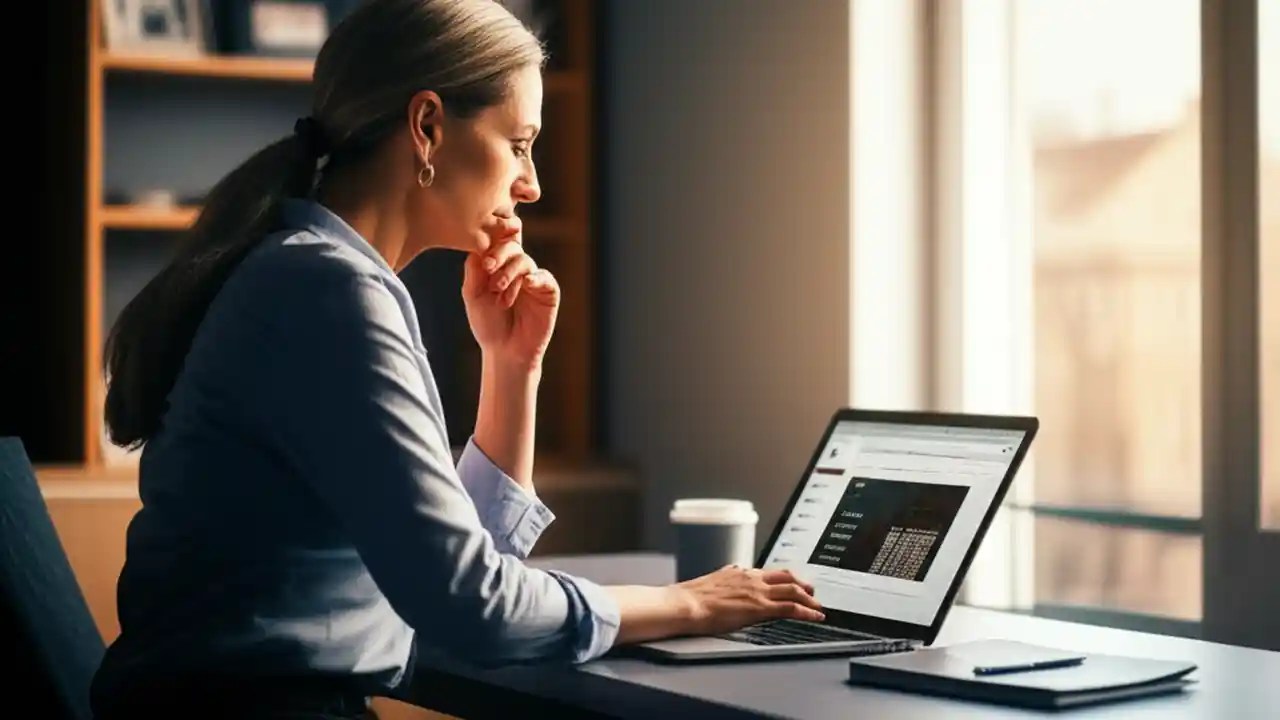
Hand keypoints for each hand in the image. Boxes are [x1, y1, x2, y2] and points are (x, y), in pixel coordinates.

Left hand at [463, 237, 560, 368]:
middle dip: (500, 254)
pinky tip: (526, 282)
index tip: (481, 258)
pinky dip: (534, 277)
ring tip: (499, 291)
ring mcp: (534, 279)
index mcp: (498, 266)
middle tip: (489, 267)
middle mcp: (517, 269)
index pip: (497, 243)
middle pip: (512, 246)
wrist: (505, 351)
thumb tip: (477, 244)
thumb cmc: (488, 324)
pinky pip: (544, 277)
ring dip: (510, 273)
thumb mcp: (473, 295)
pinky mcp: (548, 292)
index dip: (491, 241)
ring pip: (525, 261)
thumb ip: (473, 269)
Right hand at [673, 565, 824, 635]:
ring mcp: (758, 592)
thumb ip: (724, 578)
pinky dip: (807, 611)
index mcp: (739, 572)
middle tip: (811, 592)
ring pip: (793, 590)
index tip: (789, 583)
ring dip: (809, 598)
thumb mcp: (711, 581)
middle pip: (786, 576)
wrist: (686, 604)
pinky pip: (791, 607)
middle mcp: (752, 578)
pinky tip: (815, 616)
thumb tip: (728, 574)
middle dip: (802, 584)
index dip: (783, 578)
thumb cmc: (691, 598)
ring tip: (818, 606)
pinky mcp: (760, 607)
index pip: (768, 572)